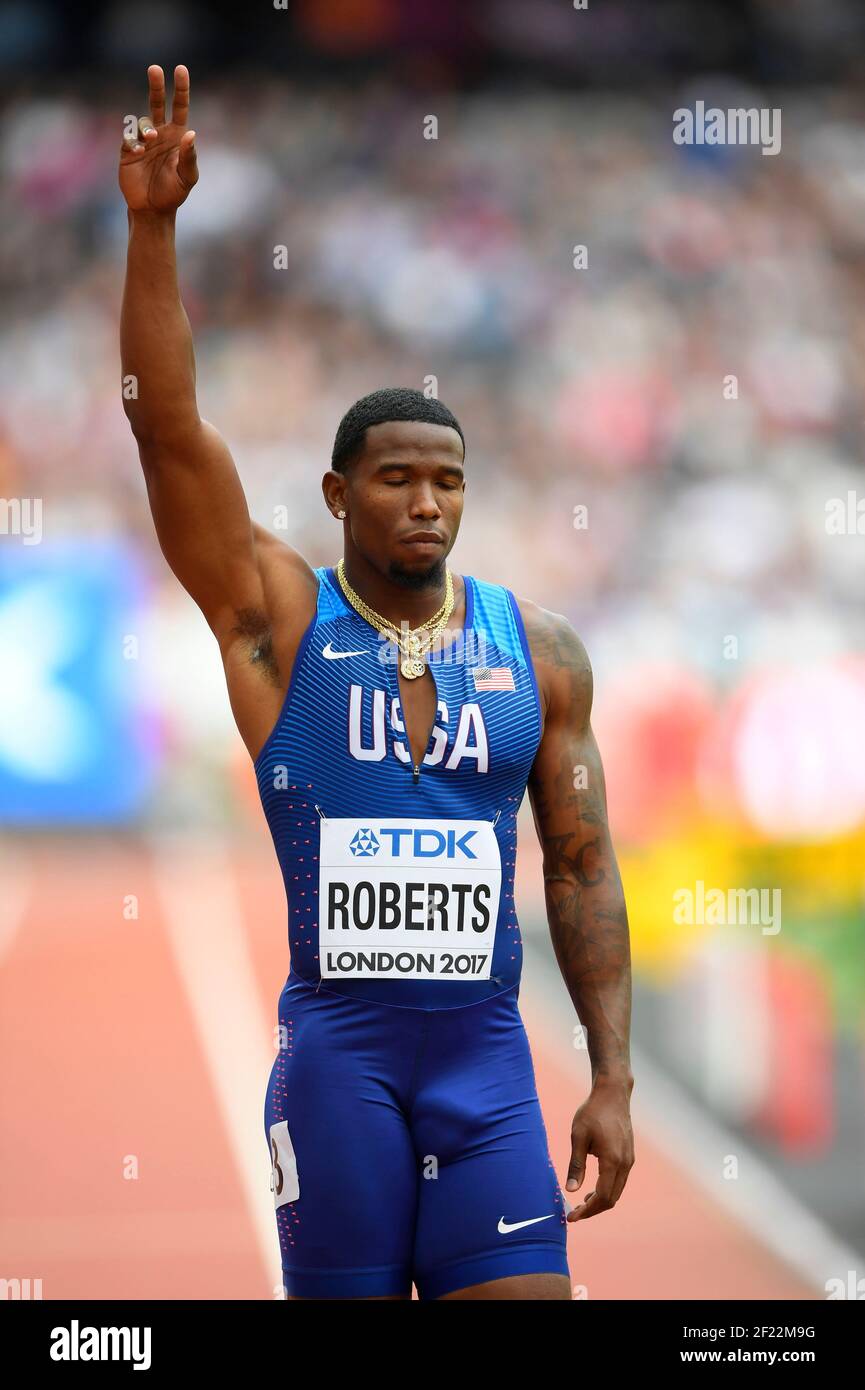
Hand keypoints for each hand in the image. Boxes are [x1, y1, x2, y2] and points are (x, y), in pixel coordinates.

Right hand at [119, 64, 197, 212]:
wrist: (153, 210)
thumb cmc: (174, 193)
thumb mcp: (187, 177)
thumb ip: (190, 156)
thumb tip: (191, 134)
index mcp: (177, 136)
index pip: (179, 107)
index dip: (181, 88)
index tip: (180, 69)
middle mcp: (160, 134)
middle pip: (157, 103)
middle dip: (156, 85)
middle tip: (155, 68)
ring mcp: (143, 141)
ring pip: (142, 121)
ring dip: (146, 127)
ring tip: (150, 139)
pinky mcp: (128, 151)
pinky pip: (129, 139)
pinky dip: (134, 142)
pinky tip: (140, 152)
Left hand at [565, 1080, 634, 1221]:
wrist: (612, 1093)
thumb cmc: (593, 1112)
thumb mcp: (578, 1137)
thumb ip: (576, 1165)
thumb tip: (570, 1190)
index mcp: (612, 1161)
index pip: (602, 1197)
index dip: (587, 1211)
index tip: (572, 1216)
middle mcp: (625, 1164)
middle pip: (611, 1199)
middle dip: (593, 1209)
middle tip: (574, 1213)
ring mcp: (629, 1160)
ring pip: (616, 1191)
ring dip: (600, 1201)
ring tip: (581, 1203)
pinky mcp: (628, 1155)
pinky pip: (619, 1181)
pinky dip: (607, 1189)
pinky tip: (592, 1188)